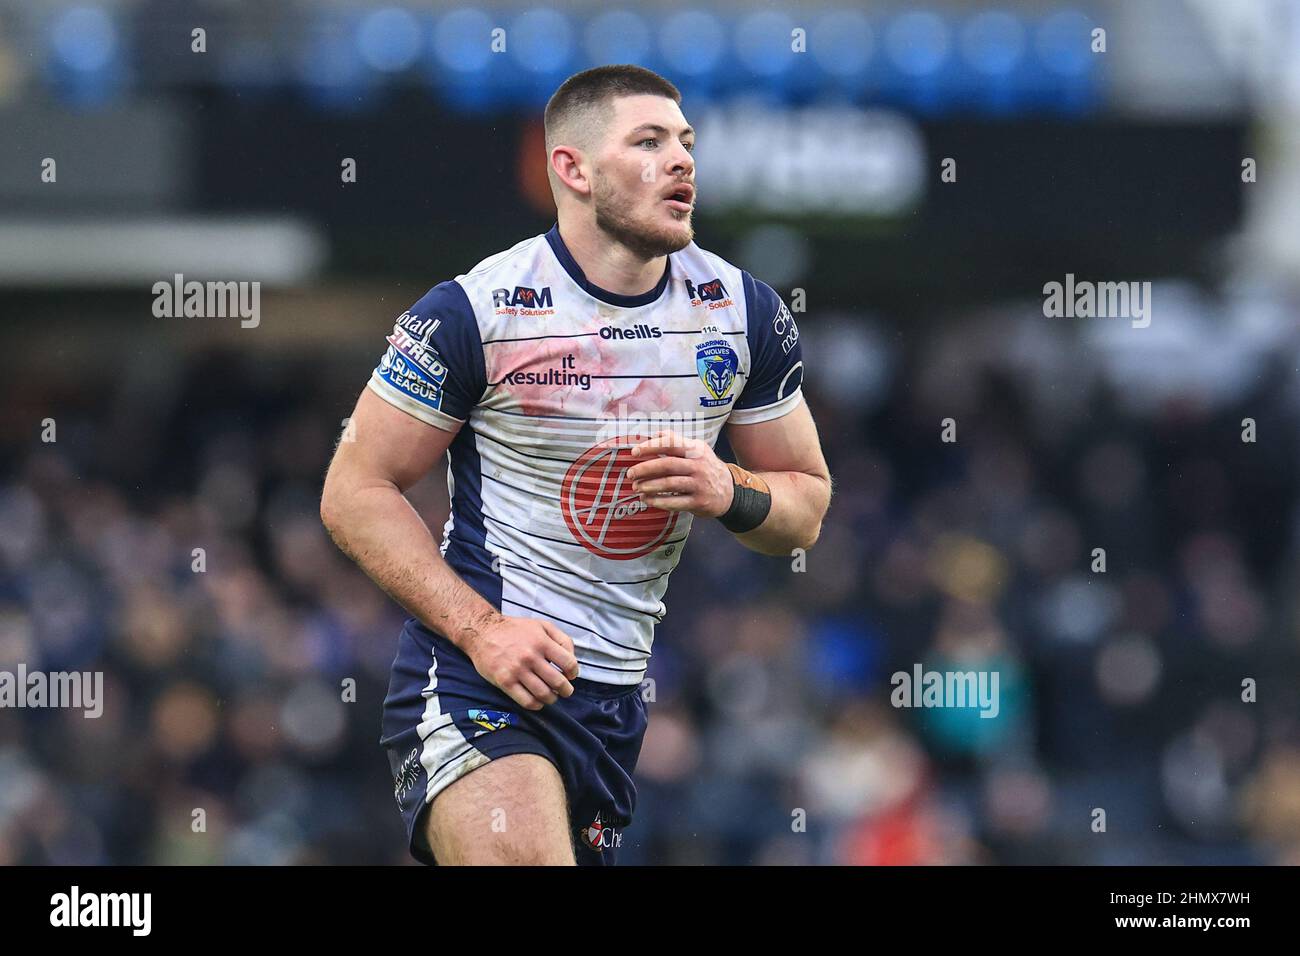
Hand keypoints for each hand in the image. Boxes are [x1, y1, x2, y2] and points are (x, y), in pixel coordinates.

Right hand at [461, 612, 579, 710]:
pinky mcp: (505, 682)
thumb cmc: (515, 629)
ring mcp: (517, 670)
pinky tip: (537, 701)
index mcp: (542, 642)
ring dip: (552, 699)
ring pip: (543, 694)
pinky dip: (536, 705)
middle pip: (558, 683)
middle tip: (565, 691)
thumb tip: (572, 658)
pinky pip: (526, 701)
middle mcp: (530, 656)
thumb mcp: (542, 625)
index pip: (568, 663)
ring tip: (551, 696)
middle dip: (566, 691)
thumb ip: (562, 639)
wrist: (483, 632)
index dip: (573, 672)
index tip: (571, 675)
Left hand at [627, 430, 733, 517]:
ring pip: (669, 484)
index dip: (651, 446)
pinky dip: (658, 501)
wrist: (730, 492)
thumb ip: (677, 442)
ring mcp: (699, 484)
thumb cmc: (707, 469)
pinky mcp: (699, 502)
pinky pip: (675, 502)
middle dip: (645, 469)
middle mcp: (699, 466)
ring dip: (649, 486)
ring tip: (636, 487)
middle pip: (667, 464)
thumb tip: (656, 433)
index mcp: (696, 450)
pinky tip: (647, 500)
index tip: (635, 451)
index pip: (671, 443)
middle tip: (630, 474)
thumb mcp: (698, 450)